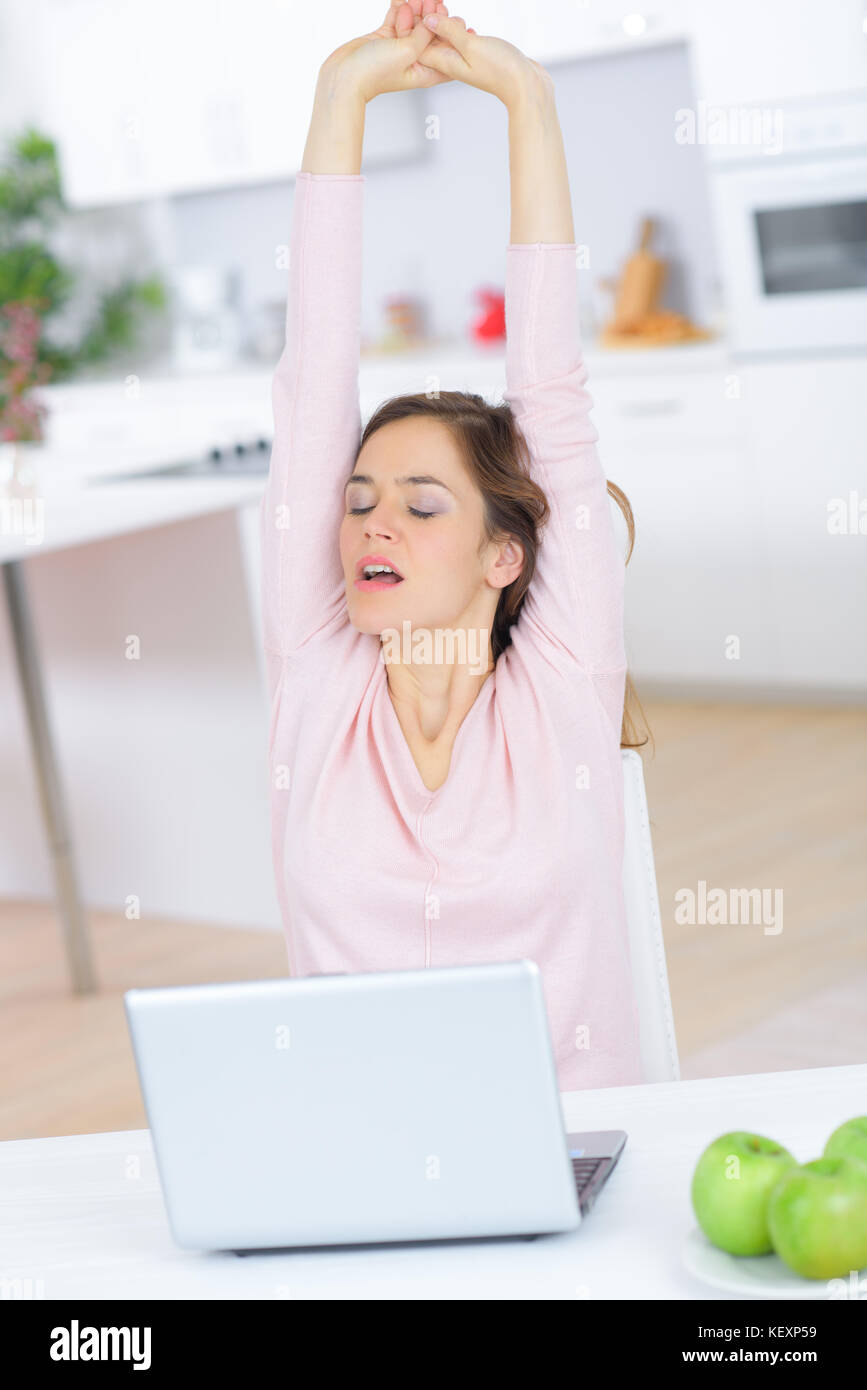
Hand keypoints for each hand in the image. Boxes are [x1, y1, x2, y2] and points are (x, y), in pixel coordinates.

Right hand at [320, 1, 455, 102]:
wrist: (345, 74)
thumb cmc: (374, 74)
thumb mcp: (408, 51)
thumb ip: (424, 34)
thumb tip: (434, 20)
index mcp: (425, 71)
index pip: (446, 54)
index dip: (453, 37)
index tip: (456, 20)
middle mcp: (414, 60)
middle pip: (430, 35)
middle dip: (433, 16)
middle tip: (435, 1)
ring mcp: (399, 48)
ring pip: (413, 23)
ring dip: (416, 8)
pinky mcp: (385, 38)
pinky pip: (396, 19)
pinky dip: (400, 7)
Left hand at [414, 13, 551, 106]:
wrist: (524, 85)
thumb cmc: (500, 70)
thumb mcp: (470, 45)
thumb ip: (448, 32)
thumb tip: (427, 21)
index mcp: (444, 63)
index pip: (417, 45)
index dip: (413, 24)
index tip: (418, 6)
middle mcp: (451, 63)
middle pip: (429, 40)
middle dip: (427, 19)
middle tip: (435, 2)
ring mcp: (463, 60)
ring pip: (444, 38)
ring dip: (444, 22)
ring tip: (444, 6)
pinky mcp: (474, 57)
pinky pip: (458, 40)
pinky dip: (457, 29)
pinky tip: (462, 22)